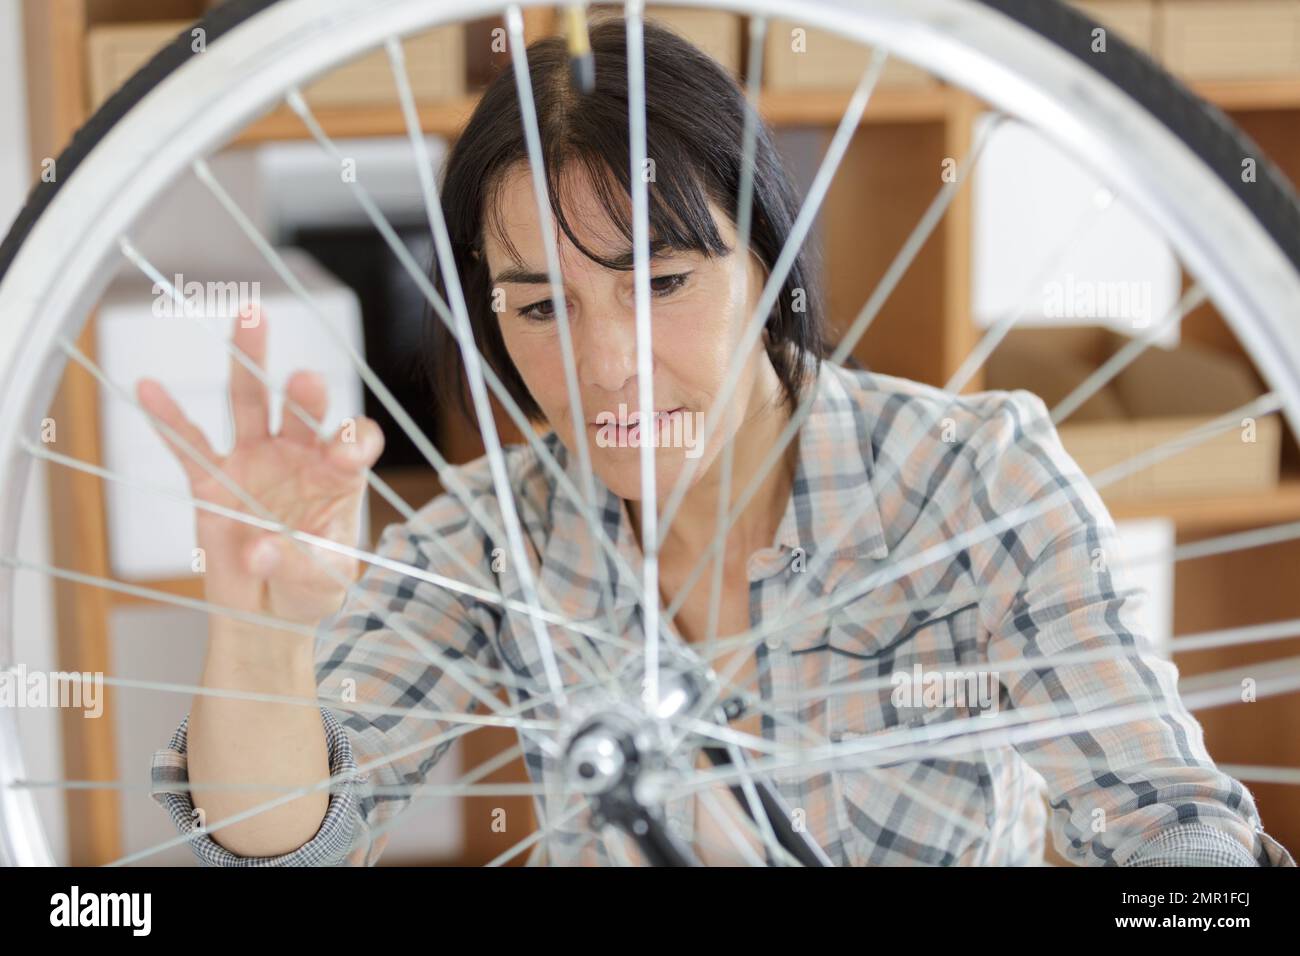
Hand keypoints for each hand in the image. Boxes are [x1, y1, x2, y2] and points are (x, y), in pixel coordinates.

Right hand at [137, 306, 383, 625]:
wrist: (268, 611)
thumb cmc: (308, 590)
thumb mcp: (319, 585)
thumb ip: (298, 566)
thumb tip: (263, 550)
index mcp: (338, 476)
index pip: (354, 445)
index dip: (355, 443)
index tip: (350, 449)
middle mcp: (299, 456)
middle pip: (301, 411)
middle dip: (304, 393)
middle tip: (306, 378)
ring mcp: (254, 461)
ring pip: (249, 404)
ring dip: (248, 363)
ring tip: (251, 318)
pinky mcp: (212, 481)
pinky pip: (189, 446)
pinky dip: (168, 419)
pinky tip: (148, 388)